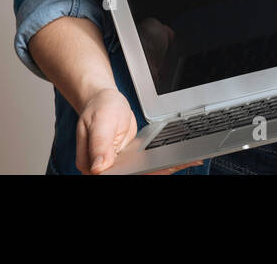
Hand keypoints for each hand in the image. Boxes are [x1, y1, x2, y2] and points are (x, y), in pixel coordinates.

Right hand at [76, 86, 202, 174]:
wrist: (104, 100)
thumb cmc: (100, 108)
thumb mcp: (100, 122)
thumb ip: (100, 144)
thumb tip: (98, 167)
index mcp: (90, 164)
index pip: (115, 175)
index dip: (139, 174)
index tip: (159, 169)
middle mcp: (103, 169)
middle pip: (132, 175)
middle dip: (156, 171)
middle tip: (178, 163)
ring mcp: (116, 167)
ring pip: (141, 173)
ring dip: (163, 168)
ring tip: (186, 162)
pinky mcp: (128, 162)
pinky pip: (145, 165)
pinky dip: (162, 163)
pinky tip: (177, 159)